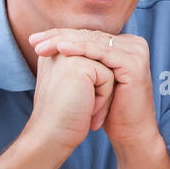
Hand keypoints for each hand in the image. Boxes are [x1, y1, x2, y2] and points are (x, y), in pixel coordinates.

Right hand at [26, 50, 115, 157]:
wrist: (52, 135)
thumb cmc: (65, 118)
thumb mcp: (78, 89)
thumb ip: (89, 71)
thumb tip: (111, 67)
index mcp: (56, 53)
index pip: (94, 61)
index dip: (96, 86)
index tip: (81, 105)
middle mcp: (58, 49)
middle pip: (102, 65)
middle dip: (101, 90)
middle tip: (85, 109)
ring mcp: (67, 54)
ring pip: (107, 70)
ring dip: (103, 95)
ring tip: (87, 111)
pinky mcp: (78, 65)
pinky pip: (108, 77)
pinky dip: (103, 98)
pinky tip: (86, 110)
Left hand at [29, 29, 157, 151]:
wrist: (130, 134)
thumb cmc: (110, 111)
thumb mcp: (94, 79)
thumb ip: (84, 58)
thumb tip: (54, 41)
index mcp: (125, 44)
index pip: (88, 34)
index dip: (60, 35)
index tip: (34, 40)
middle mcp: (134, 44)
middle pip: (90, 36)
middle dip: (58, 37)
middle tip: (34, 41)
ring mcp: (136, 52)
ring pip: (93, 42)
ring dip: (64, 42)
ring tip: (41, 46)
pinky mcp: (133, 63)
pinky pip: (101, 52)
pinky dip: (80, 49)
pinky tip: (62, 49)